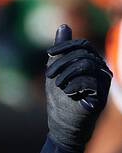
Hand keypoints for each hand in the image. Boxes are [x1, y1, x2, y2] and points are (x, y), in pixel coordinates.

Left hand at [45, 24, 111, 151]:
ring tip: (58, 85)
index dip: (66, 46)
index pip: (83, 45)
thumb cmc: (59, 99)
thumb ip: (61, 51)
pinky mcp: (102, 96)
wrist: (62, 126)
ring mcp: (103, 83)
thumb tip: (64, 25)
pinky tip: (68, 92)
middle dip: (62, 62)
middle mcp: (100, 70)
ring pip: (87, 64)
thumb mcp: (56, 72)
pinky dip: (75, 84)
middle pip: (83, 54)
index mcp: (91, 62)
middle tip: (49, 75)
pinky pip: (91, 81)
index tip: (49, 54)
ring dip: (67, 73)